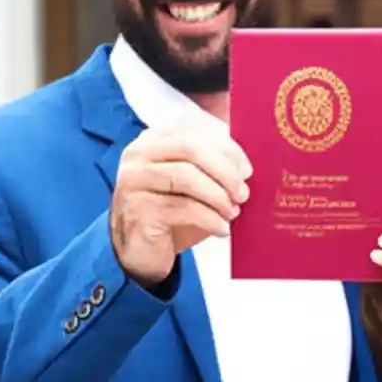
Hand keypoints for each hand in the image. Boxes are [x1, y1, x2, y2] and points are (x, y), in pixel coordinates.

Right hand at [110, 125, 251, 287]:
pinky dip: (210, 218)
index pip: (194, 131)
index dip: (226, 148)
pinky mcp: (137, 210)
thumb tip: (244, 167)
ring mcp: (134, 181)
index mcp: (154, 139)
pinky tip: (222, 228)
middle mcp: (139, 154)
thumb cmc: (171, 211)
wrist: (139, 250)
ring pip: (186, 177)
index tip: (246, 170)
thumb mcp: (192, 183)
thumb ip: (212, 165)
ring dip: (219, 196)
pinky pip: (183, 208)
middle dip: (224, 170)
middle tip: (243, 193)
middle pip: (190, 148)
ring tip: (233, 211)